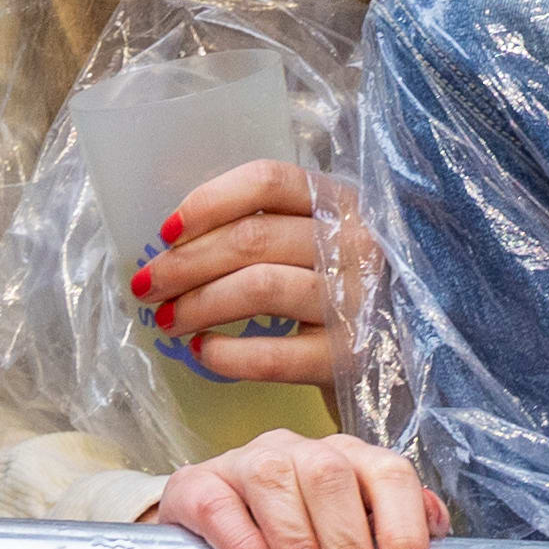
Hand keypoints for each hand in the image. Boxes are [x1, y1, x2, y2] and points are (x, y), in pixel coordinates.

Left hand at [135, 158, 370, 397]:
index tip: (166, 232)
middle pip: (253, 237)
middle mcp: (354, 243)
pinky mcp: (350, 359)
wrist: (402, 368)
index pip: (268, 180)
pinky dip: (229, 354)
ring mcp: (356, 300)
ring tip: (167, 321)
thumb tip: (176, 240)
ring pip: (258, 288)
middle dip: (185, 263)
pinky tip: (204, 353)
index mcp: (340, 203)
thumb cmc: (344, 297)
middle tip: (146, 287)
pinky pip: (274, 355)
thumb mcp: (320, 246)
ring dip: (198, 304)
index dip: (209, 201)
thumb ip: (269, 230)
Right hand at [151, 432, 429, 548]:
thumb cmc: (293, 535)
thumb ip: (391, 533)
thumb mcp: (348, 532)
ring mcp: (246, 461)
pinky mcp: (199, 485)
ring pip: (276, 483)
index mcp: (347, 457)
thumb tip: (435, 542)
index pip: (390, 474)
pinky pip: (220, 507)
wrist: (210, 524)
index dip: (405, 535)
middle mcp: (299, 449)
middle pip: (331, 478)